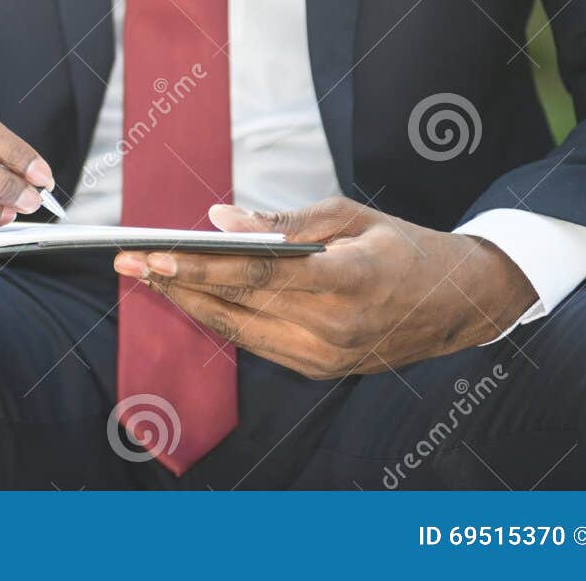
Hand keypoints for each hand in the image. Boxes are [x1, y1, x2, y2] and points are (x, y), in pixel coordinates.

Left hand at [114, 195, 537, 378]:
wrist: (458, 306)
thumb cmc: (404, 246)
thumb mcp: (351, 216)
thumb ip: (281, 223)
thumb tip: (219, 220)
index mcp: (348, 282)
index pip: (257, 276)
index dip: (200, 266)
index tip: (154, 253)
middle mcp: (334, 329)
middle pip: (236, 307)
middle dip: (176, 283)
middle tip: (126, 261)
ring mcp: (326, 358)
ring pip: (238, 330)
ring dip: (188, 302)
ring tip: (145, 274)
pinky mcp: (319, 370)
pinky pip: (255, 342)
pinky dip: (219, 317)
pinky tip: (189, 294)